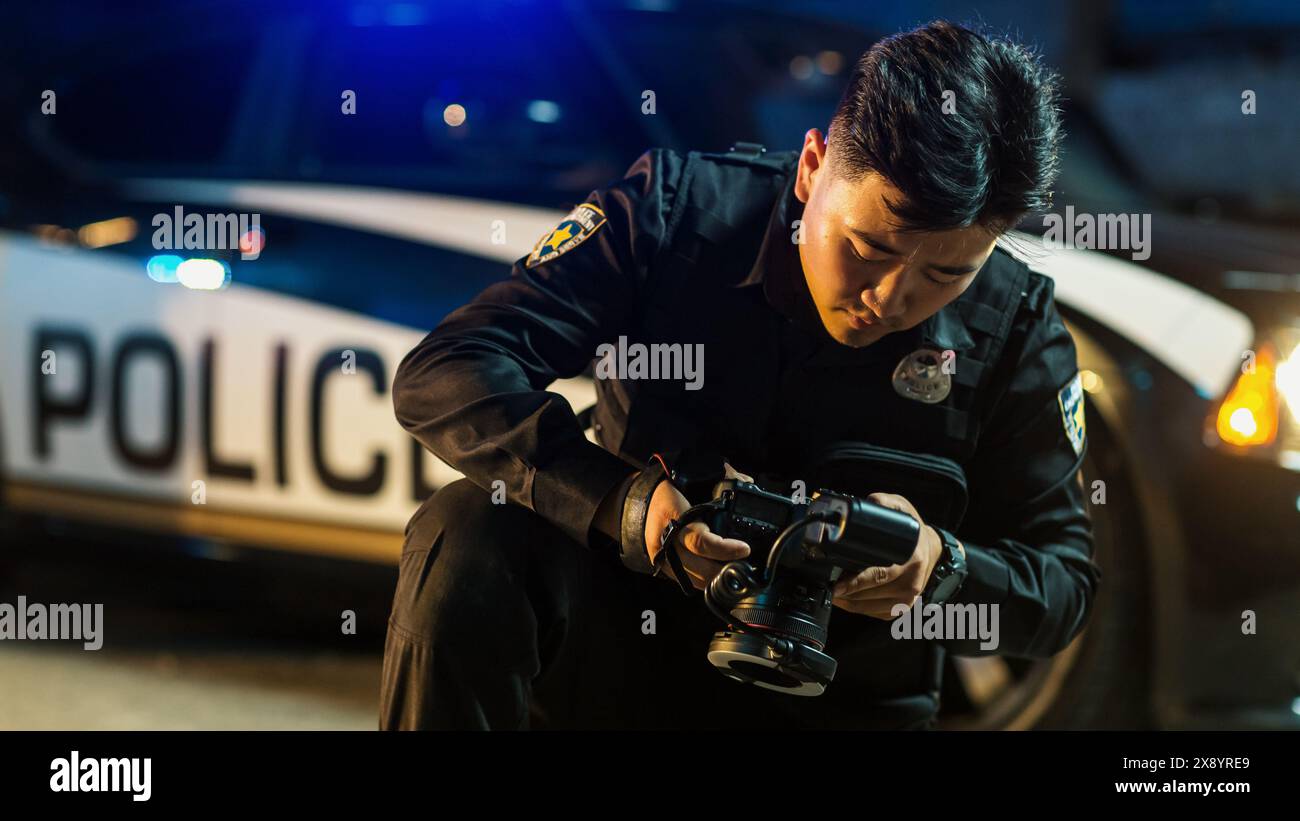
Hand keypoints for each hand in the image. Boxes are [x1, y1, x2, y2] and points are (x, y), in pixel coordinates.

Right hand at [645, 478, 749, 589]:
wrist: (640, 499)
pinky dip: (706, 579)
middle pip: (700, 568)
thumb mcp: (692, 476)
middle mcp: (665, 541)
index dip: (725, 549)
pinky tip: (720, 571)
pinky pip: (688, 580)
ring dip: (718, 577)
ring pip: (695, 579)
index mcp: (673, 516)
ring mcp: (662, 557)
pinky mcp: (662, 566)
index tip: (745, 548)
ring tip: (738, 568)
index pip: (700, 541)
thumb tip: (747, 481)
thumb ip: (720, 478)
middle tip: (748, 564)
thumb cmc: (668, 487)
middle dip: (727, 569)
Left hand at [830, 492, 952, 618]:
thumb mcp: (900, 507)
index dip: (854, 582)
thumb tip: (864, 504)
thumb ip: (881, 503)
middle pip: (871, 594)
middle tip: (829, 585)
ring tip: (835, 591)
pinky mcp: (903, 608)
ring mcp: (909, 598)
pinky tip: (849, 598)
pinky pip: (876, 613)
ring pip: (870, 607)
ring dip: (849, 602)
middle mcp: (912, 581)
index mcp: (911, 558)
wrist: (932, 549)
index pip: (879, 575)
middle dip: (846, 591)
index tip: (836, 584)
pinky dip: (859, 608)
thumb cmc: (912, 530)